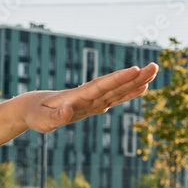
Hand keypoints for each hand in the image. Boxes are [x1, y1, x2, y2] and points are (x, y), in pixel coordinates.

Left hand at [24, 63, 158, 132]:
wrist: (32, 108)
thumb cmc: (35, 115)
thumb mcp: (42, 121)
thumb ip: (56, 117)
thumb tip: (69, 109)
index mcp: (77, 96)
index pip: (101, 86)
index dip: (118, 79)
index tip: (135, 69)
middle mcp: (88, 96)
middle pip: (115, 85)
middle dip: (135, 77)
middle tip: (155, 67)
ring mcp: (93, 101)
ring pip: (118, 90)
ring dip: (136, 82)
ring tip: (154, 71)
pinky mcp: (94, 106)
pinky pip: (114, 98)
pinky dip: (128, 93)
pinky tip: (142, 87)